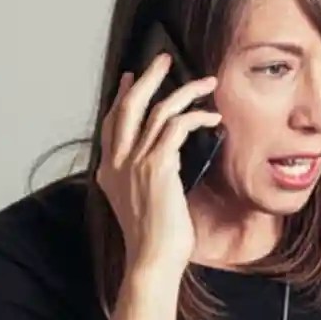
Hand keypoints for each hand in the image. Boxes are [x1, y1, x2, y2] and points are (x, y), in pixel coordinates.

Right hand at [96, 53, 220, 277]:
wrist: (153, 259)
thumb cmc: (156, 238)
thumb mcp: (144, 202)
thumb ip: (146, 178)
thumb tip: (166, 160)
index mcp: (109, 171)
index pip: (112, 122)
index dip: (121, 96)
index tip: (132, 77)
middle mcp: (117, 162)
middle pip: (128, 105)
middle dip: (148, 78)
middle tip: (165, 60)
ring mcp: (135, 163)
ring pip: (157, 110)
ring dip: (184, 92)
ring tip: (206, 83)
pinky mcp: (157, 167)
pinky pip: (176, 128)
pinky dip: (195, 117)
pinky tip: (211, 118)